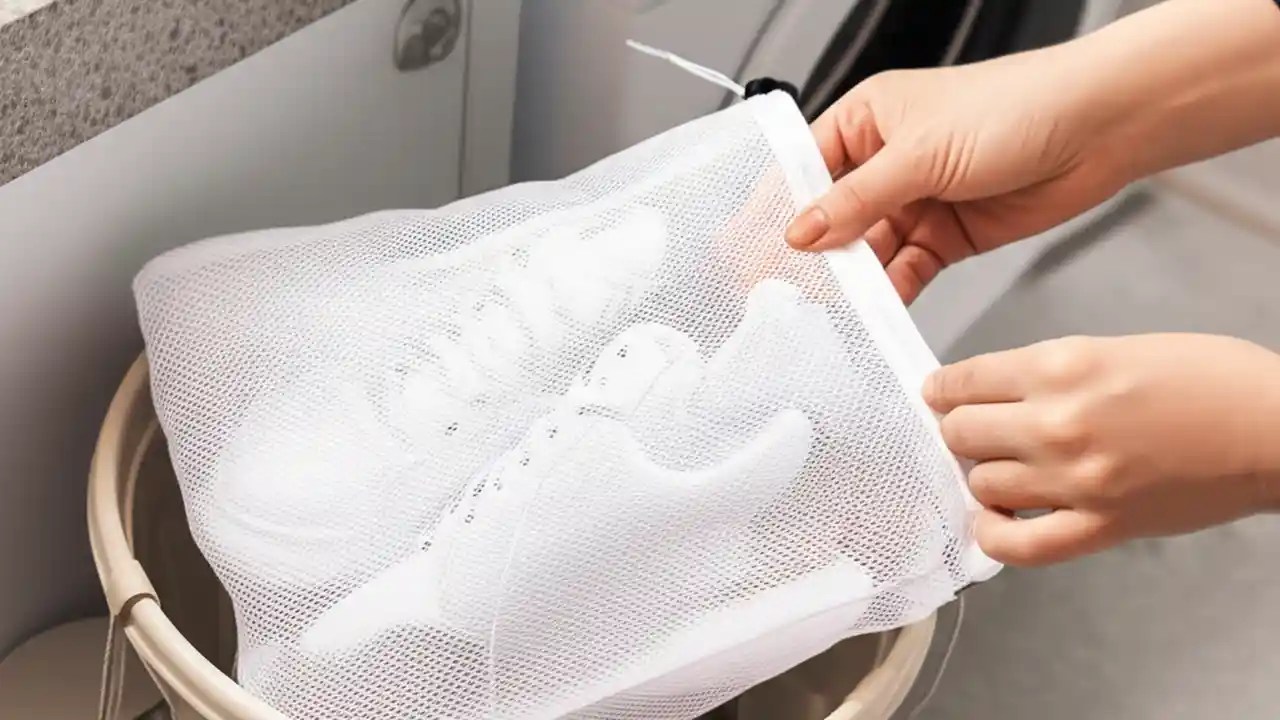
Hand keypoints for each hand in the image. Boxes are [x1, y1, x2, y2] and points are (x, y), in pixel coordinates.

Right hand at [785, 50, 1128, 302]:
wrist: (1100, 127)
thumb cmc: (1016, 105)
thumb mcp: (919, 152)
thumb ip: (856, 200)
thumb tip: (800, 232)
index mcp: (868, 118)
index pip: (804, 168)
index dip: (778, 207)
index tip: (750, 247)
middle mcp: (888, 159)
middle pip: (833, 217)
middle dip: (812, 253)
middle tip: (782, 290)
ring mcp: (918, 199)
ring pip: (868, 250)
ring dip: (852, 278)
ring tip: (828, 307)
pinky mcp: (948, 235)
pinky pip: (906, 270)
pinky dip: (891, 291)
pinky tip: (875, 308)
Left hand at [924, 334, 1279, 565]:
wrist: (1274, 428)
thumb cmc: (1207, 379)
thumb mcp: (1114, 347)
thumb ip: (1047, 371)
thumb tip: (992, 394)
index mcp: (1060, 366)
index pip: (963, 381)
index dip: (943, 390)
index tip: (938, 395)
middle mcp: (1057, 422)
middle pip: (959, 433)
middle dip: (960, 430)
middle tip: (974, 430)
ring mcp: (1075, 479)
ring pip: (980, 482)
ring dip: (983, 475)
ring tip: (1002, 467)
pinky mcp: (1100, 526)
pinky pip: (1018, 545)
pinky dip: (995, 534)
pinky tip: (996, 519)